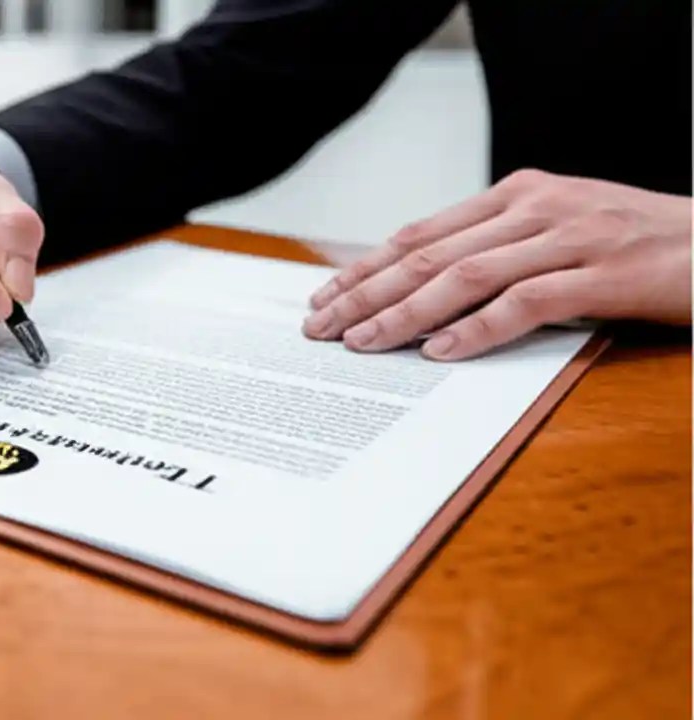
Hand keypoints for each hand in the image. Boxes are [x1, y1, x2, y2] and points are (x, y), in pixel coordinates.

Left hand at [303, 169, 691, 359]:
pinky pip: (527, 302)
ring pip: (466, 276)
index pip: (422, 235)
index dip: (367, 268)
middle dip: (367, 294)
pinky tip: (440, 352)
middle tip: (322, 326)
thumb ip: (498, 249)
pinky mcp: (604, 274)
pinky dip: (479, 328)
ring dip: (406, 313)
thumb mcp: (557, 232)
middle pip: (430, 255)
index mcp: (519, 194)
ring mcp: (571, 238)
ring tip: (363, 342)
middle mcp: (536, 208)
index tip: (325, 297)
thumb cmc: (635, 244)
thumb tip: (422, 292)